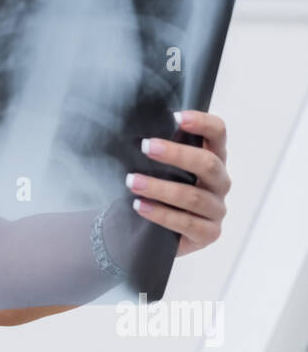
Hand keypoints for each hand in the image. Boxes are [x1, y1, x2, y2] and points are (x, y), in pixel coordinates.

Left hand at [124, 110, 228, 257]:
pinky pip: (187, 224)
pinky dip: (161, 214)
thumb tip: (135, 133)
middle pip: (208, 164)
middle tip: (146, 147)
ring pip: (193, 197)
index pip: (218, 133)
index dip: (203, 123)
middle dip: (176, 154)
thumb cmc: (162, 190)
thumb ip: (161, 152)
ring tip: (132, 182)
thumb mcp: (164, 168)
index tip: (177, 116)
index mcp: (214, 158)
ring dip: (159, 187)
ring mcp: (217, 210)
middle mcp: (220, 182)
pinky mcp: (209, 234)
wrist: (160, 232)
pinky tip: (139, 206)